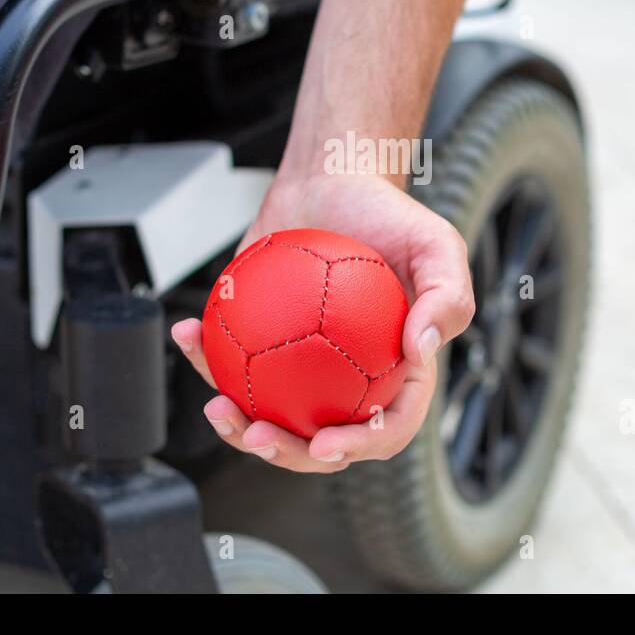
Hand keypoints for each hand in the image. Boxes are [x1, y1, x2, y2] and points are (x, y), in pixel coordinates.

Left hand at [170, 172, 474, 472]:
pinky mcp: (260, 344)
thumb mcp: (438, 247)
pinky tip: (187, 334)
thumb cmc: (390, 216)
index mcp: (396, 377)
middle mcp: (348, 383)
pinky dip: (204, 353)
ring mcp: (301, 369)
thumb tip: (421, 348)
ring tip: (215, 406)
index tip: (324, 442)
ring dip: (236, 423)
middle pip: (319, 438)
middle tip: (255, 433)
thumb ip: (447, 298)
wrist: (334, 182)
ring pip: (269, 413)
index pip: (385, 428)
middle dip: (284, 453)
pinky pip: (231, 361)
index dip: (357, 446)